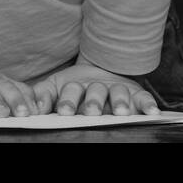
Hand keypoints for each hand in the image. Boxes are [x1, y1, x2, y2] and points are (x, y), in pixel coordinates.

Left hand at [30, 61, 159, 116]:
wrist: (99, 70)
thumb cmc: (74, 89)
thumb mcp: (55, 89)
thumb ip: (43, 96)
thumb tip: (31, 107)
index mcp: (75, 86)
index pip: (71, 90)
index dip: (68, 100)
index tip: (64, 111)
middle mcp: (97, 87)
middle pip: (96, 91)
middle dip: (94, 101)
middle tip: (92, 111)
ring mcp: (116, 89)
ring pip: (118, 92)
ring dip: (119, 101)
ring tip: (120, 112)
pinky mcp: (134, 93)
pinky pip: (142, 96)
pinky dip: (147, 103)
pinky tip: (152, 112)